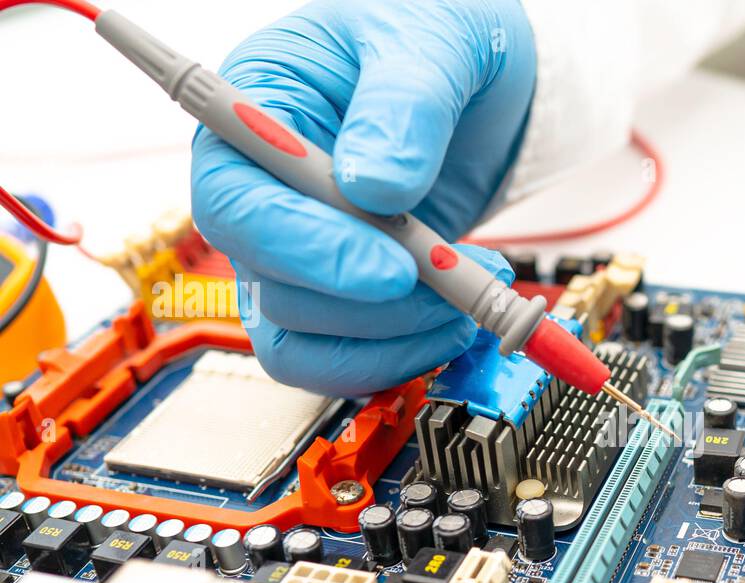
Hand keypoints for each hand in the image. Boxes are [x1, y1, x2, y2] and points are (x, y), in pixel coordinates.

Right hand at [190, 0, 535, 395]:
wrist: (477, 77)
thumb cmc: (433, 33)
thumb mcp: (427, 41)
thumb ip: (403, 106)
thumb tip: (377, 188)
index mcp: (252, 110)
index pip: (238, 204)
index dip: (306, 250)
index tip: (391, 269)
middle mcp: (260, 189)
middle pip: (272, 286)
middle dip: (374, 301)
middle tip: (461, 279)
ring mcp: (296, 247)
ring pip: (304, 338)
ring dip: (395, 335)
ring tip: (473, 293)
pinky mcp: (339, 291)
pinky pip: (340, 356)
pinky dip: (399, 355)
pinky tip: (455, 324)